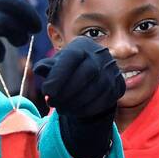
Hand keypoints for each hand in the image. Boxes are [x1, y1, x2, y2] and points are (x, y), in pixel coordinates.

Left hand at [34, 38, 124, 157]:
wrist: (94, 75)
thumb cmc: (69, 69)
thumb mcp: (57, 64)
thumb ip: (47, 66)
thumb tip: (39, 69)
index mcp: (83, 46)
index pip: (72, 57)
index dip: (58, 75)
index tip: (46, 91)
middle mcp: (101, 55)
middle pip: (86, 72)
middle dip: (67, 91)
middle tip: (52, 103)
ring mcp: (112, 70)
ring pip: (96, 88)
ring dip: (76, 103)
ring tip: (61, 109)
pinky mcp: (119, 85)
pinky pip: (104, 100)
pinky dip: (87, 109)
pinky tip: (74, 112)